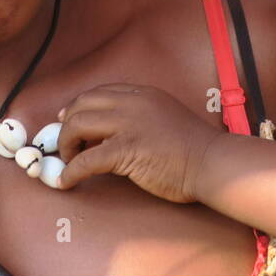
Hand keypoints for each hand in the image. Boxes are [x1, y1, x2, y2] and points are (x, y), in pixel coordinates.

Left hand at [55, 84, 222, 202]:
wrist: (211, 162)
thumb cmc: (192, 146)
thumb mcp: (164, 114)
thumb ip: (140, 114)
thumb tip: (110, 130)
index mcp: (142, 92)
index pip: (99, 92)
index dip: (78, 106)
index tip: (66, 120)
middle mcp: (132, 102)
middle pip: (82, 104)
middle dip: (66, 125)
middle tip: (65, 145)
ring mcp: (128, 124)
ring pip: (78, 125)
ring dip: (66, 145)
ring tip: (68, 162)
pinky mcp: (126, 150)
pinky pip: (86, 160)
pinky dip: (71, 172)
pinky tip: (67, 182)